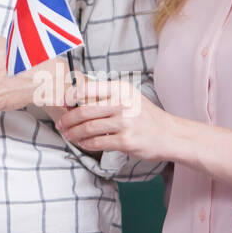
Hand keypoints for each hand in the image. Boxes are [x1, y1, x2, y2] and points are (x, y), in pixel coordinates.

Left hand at [54, 78, 177, 162]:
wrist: (170, 134)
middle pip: (84, 110)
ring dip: (74, 133)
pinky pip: (98, 142)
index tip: (62, 104)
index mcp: (120, 89)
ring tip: (68, 135)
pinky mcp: (126, 141)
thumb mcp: (129, 97)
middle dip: (68, 119)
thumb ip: (107, 96)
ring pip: (88, 128)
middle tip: (60, 124)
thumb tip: (76, 101)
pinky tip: (82, 143)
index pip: (86, 89)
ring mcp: (125, 123)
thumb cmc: (145, 115)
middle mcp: (122, 103)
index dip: (69, 97)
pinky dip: (87, 144)